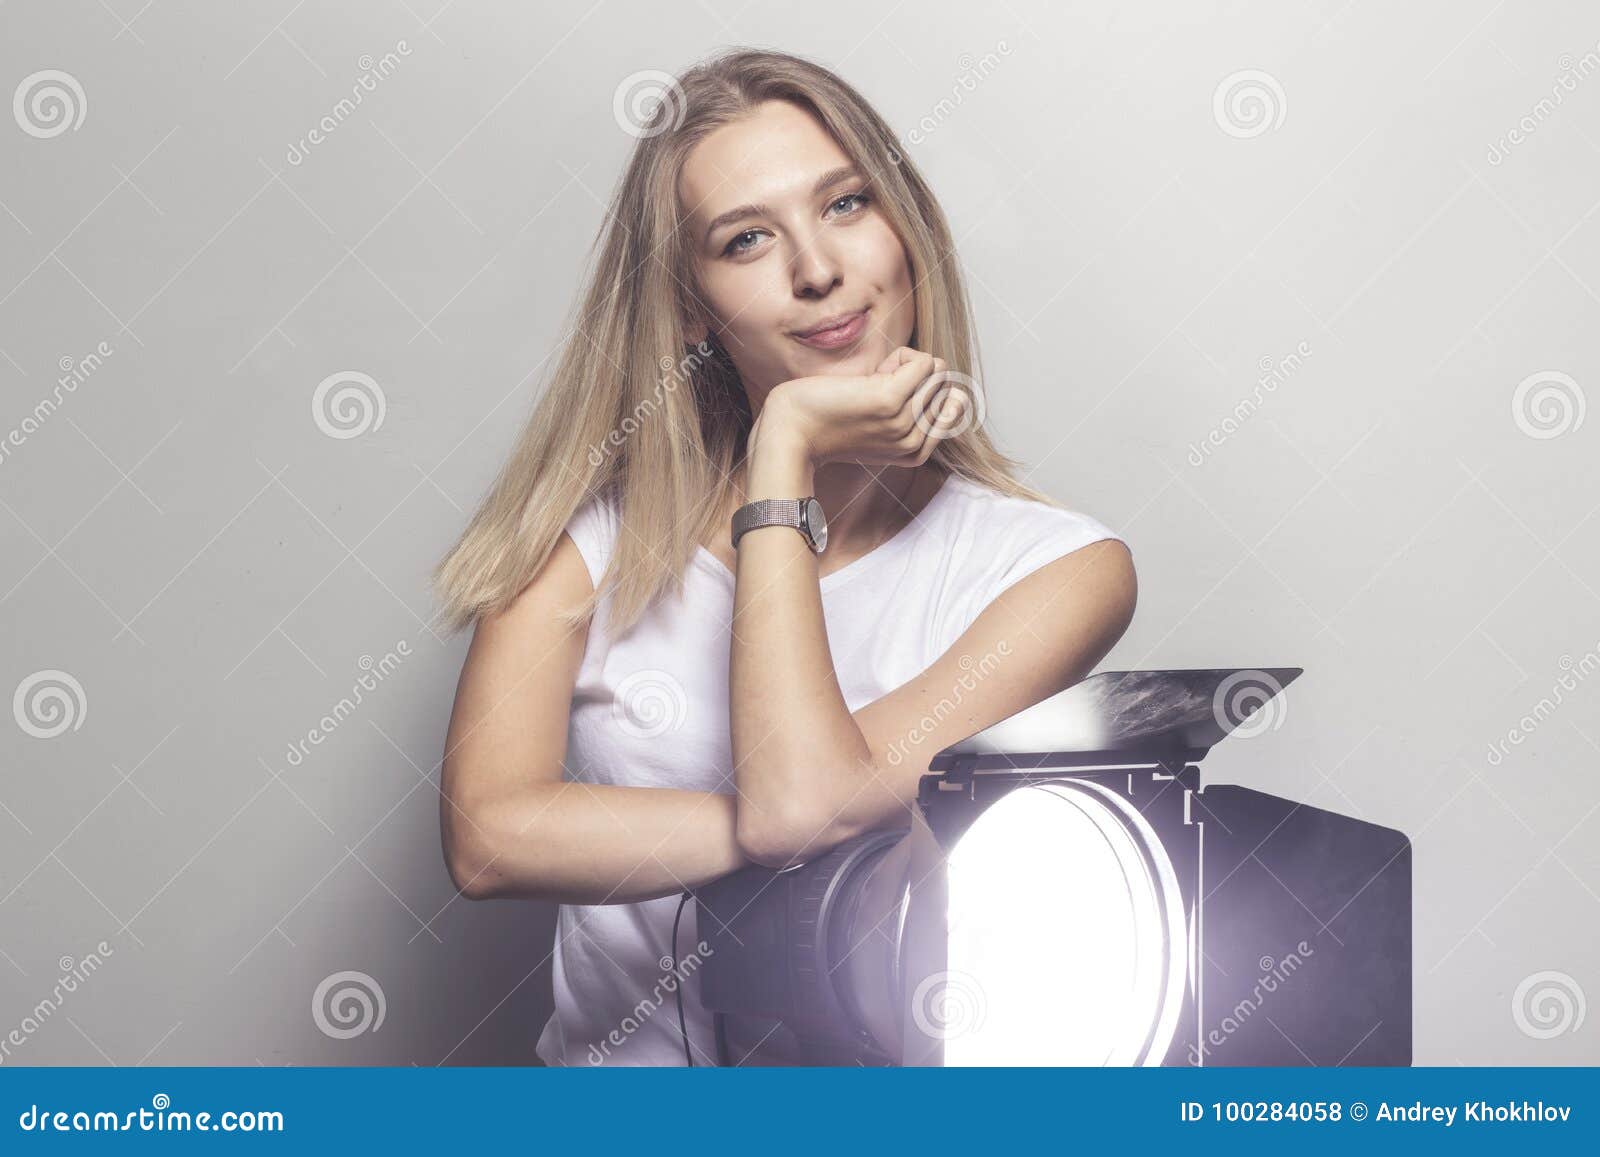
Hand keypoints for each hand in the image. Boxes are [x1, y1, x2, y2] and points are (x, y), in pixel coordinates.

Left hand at [755, 347, 972, 467]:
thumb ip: (910, 407)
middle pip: (946, 385)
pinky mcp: (890, 401)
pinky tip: (878, 370)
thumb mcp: (877, 423)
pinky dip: (905, 355)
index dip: (925, 391)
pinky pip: (924, 362)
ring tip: (876, 378)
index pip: (955, 406)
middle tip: (878, 385)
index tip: (894, 398)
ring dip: (908, 364)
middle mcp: (913, 442)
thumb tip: (940, 367)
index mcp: (914, 452)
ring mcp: (903, 424)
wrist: (792, 430)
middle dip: (917, 376)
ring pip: (938, 372)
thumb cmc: (829, 420)